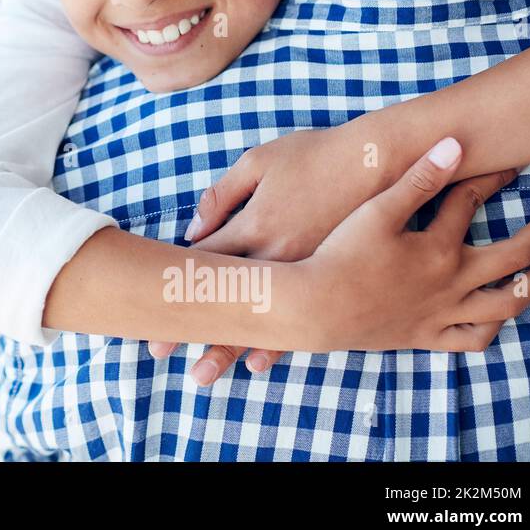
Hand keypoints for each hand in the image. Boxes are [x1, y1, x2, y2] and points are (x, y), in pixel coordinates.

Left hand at [151, 124, 391, 380]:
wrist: (383, 161)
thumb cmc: (316, 154)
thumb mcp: (259, 162)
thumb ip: (221, 195)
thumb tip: (192, 231)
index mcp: (253, 225)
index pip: (202, 260)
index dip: (174, 283)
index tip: (147, 303)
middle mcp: (274, 256)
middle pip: (223, 298)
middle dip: (188, 326)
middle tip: (156, 352)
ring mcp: (304, 274)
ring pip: (257, 319)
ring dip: (226, 345)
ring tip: (202, 374)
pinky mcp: (331, 280)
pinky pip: (300, 319)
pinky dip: (276, 343)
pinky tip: (257, 362)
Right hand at [301, 138, 529, 351]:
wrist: (313, 308)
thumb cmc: (339, 257)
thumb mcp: (375, 211)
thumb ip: (418, 179)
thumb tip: (455, 145)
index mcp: (439, 249)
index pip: (472, 203)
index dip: (492, 178)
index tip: (510, 164)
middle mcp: (451, 283)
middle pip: (515, 256)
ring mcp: (442, 313)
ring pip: (508, 302)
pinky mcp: (426, 335)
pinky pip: (473, 339)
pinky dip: (494, 327)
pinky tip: (501, 314)